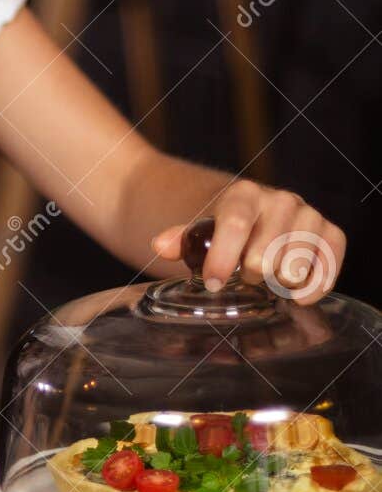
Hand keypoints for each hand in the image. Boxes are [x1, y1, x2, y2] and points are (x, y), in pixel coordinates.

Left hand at [151, 182, 345, 305]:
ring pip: (295, 266)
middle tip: (245, 276)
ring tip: (268, 280)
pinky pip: (330, 264)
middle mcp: (281, 200)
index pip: (235, 224)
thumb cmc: (221, 227)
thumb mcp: (198, 231)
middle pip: (265, 255)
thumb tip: (160, 245)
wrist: (250, 211)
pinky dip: (315, 286)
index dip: (222, 259)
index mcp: (244, 194)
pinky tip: (297, 296)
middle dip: (250, 275)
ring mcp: (308, 215)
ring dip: (279, 283)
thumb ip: (181, 239)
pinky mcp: (330, 232)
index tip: (213, 283)